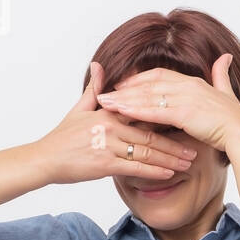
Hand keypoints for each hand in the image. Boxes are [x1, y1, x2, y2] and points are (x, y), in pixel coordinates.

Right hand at [34, 61, 196, 184]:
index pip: (144, 114)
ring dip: (170, 159)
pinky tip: (169, 174)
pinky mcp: (104, 164)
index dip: (166, 119)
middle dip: (175, 144)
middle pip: (151, 136)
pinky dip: (154, 171)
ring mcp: (108, 146)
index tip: (185, 122)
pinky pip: (135, 168)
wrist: (44, 159)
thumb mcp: (79, 109)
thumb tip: (99, 65)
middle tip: (196, 148)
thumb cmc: (62, 137)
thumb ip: (94, 89)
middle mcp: (111, 127)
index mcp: (109, 113)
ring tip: (188, 163)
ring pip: (146, 153)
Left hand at [95, 54, 239, 152]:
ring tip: (104, 103)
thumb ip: (221, 74)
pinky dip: (136, 110)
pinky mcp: (185, 114)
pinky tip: (121, 112)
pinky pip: (155, 111)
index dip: (139, 79)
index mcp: (194, 82)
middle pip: (149, 84)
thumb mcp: (226, 92)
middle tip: (104, 92)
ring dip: (124, 99)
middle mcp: (187, 86)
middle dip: (125, 88)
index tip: (123, 84)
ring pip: (148, 96)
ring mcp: (185, 99)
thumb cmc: (235, 118)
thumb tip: (225, 57)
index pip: (160, 75)